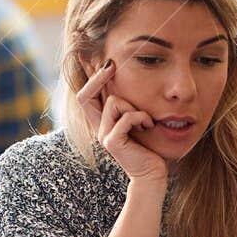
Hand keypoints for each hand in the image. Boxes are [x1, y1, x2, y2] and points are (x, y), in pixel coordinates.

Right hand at [76, 60, 166, 185]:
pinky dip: (141, 118)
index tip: (107, 63)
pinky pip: (126, 117)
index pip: (84, 96)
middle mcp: (98, 129)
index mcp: (102, 123)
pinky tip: (148, 126)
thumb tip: (127, 79)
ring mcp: (103, 136)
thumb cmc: (149, 147)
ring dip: (134, 107)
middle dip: (99, 77)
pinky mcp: (113, 142)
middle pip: (86, 95)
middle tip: (113, 66)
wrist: (152, 174)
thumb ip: (129, 105)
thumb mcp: (137, 121)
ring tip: (145, 120)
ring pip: (114, 102)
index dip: (91, 79)